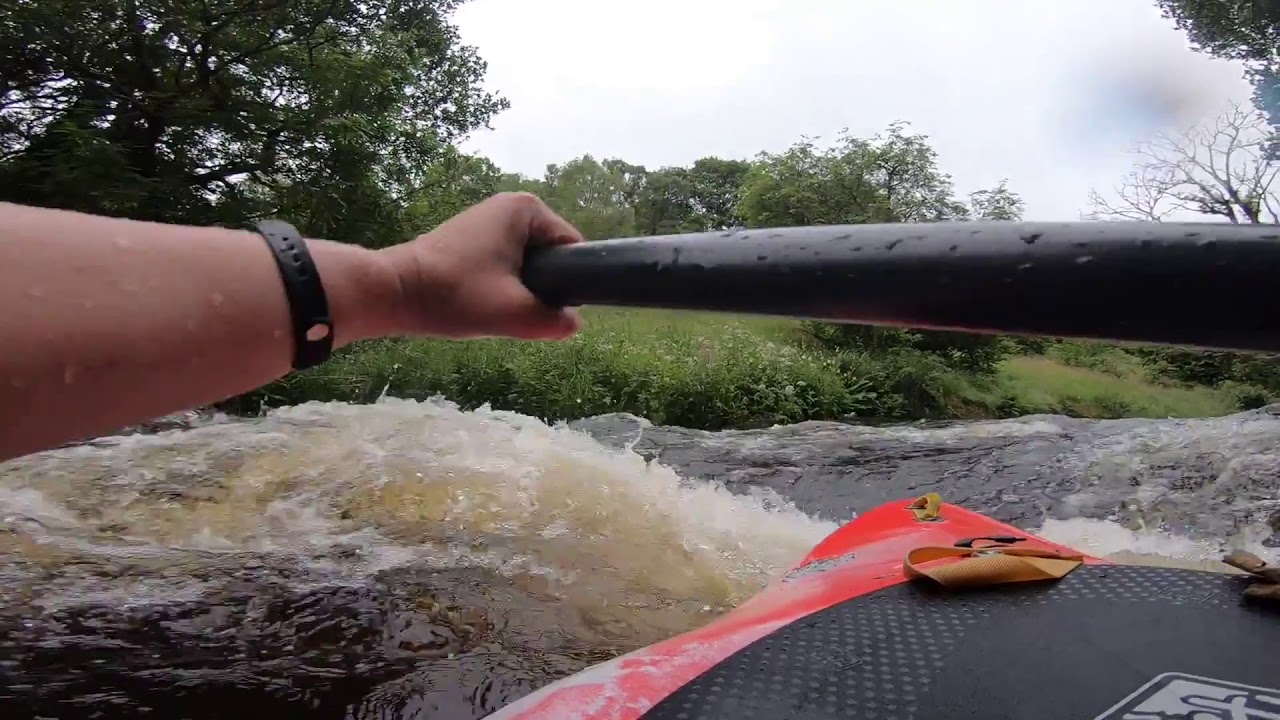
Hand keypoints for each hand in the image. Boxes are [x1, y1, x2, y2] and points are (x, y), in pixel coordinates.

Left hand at [382, 192, 584, 339]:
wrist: (395, 292)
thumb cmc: (456, 295)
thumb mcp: (515, 314)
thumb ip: (556, 322)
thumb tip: (573, 324)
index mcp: (527, 209)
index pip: (572, 250)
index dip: (567, 284)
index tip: (545, 308)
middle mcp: (510, 204)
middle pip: (550, 257)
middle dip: (540, 287)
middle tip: (517, 311)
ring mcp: (487, 218)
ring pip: (526, 264)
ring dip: (519, 289)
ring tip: (497, 308)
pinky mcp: (470, 235)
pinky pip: (504, 263)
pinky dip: (499, 284)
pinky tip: (481, 301)